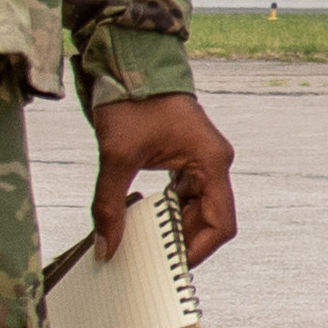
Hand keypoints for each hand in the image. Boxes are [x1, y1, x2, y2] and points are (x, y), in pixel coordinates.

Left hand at [93, 89, 237, 258]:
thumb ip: (110, 206)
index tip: (171, 265)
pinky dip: (166, 210)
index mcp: (211, 162)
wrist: (131, 62)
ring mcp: (202, 159)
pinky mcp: (187, 156)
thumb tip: (106, 246)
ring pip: (197, 208)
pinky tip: (143, 218)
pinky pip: (184, 194)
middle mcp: (214, 162)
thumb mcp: (117, 157)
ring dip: (173, 226)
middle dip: (182, 241)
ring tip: (144, 241)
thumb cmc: (133, 100)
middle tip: (151, 259)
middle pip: (210, 219)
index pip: (221, 223)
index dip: (198, 250)